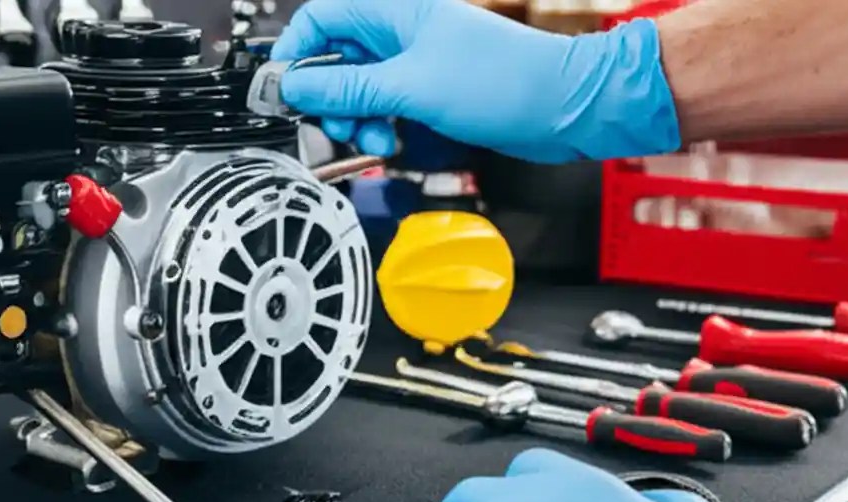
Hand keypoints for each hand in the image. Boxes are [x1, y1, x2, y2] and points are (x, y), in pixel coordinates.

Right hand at [270, 0, 680, 162]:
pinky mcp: (430, 91)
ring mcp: (417, 62)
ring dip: (354, 118)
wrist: (563, 108)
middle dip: (327, 96)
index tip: (284, 90)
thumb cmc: (504, 82)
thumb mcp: (410, 87)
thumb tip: (294, 84)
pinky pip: (386, 105)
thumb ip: (347, 89)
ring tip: (370, 140)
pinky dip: (378, 126)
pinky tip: (387, 143)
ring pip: (359, 88)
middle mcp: (402, 32)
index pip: (321, 18)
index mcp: (394, 11)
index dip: (296, 52)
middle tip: (332, 124)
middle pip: (336, 58)